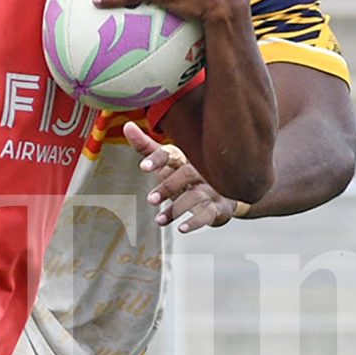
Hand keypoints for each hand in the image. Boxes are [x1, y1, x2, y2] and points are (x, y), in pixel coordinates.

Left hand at [123, 120, 241, 231]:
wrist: (228, 189)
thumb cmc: (189, 172)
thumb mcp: (170, 159)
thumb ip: (147, 147)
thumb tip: (127, 125)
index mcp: (186, 156)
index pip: (171, 153)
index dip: (158, 158)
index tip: (143, 167)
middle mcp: (201, 170)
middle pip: (187, 174)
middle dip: (168, 187)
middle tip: (150, 200)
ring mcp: (212, 188)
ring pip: (196, 196)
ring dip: (177, 208)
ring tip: (159, 220)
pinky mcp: (219, 207)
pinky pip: (209, 214)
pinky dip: (196, 222)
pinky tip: (182, 229)